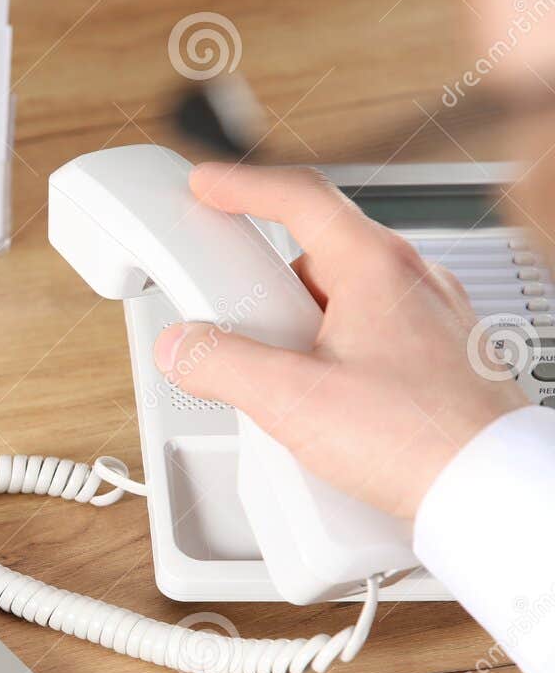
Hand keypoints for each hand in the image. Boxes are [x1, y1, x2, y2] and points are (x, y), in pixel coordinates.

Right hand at [153, 162, 526, 518]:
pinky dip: (339, 354)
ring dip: (305, 329)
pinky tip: (329, 405)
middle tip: (238, 326)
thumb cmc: (418, 438)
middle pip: (318, 255)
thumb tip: (183, 346)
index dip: (243, 186)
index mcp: (378, 268)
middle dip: (268, 290)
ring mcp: (434, 318)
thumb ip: (222, 364)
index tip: (210, 185)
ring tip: (288, 384)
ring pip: (347, 300)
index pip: (301, 198)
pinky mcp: (443, 358)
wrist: (489, 487)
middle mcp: (414, 281)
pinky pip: (374, 335)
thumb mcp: (292, 400)